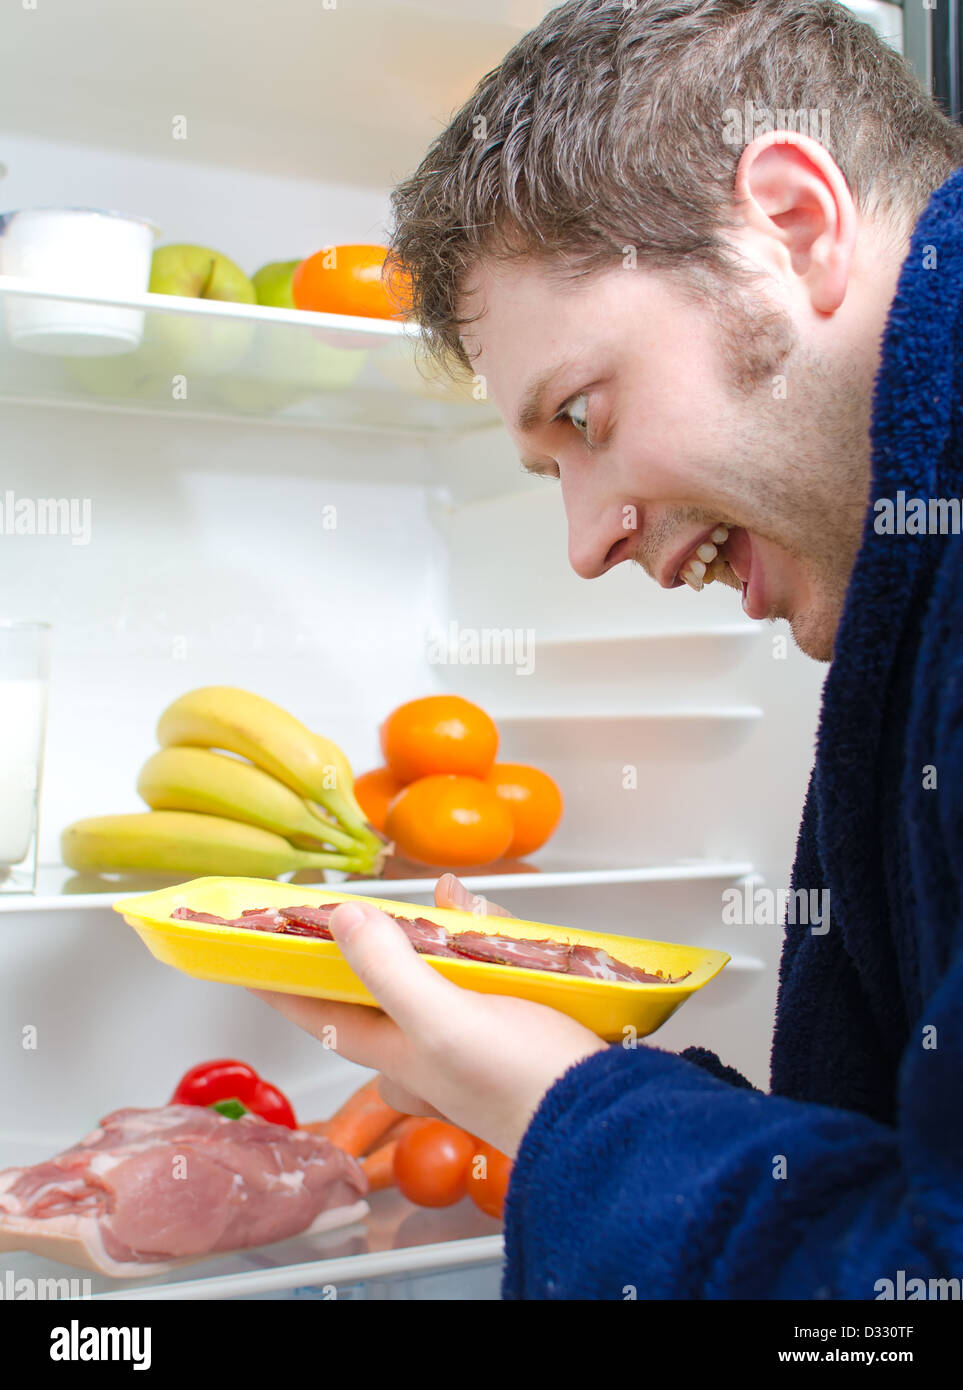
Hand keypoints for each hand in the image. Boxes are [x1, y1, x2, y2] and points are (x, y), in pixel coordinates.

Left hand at [250, 873, 607, 1157]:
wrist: (597, 1116)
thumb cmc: (518, 1080)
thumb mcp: (442, 1020)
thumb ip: (390, 970)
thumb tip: (342, 919)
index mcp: (392, 1053)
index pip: (316, 1012)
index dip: (278, 979)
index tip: (244, 951)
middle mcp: (420, 1049)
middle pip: (374, 984)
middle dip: (368, 937)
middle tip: (358, 901)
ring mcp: (463, 1039)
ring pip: (428, 972)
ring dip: (430, 931)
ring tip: (443, 899)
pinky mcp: (504, 1028)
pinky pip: (474, 974)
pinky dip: (476, 940)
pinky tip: (484, 916)